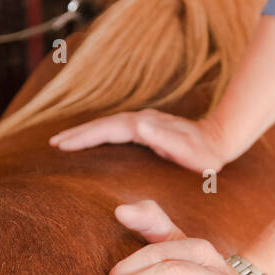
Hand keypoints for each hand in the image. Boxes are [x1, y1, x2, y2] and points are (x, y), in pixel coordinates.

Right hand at [50, 108, 228, 174]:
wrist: (222, 140)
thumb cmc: (205, 153)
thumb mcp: (187, 149)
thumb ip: (164, 138)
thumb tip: (138, 125)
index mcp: (144, 126)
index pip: (106, 130)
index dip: (83, 137)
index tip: (61, 145)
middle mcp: (141, 121)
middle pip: (102, 125)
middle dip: (77, 134)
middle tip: (53, 144)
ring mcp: (144, 124)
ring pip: (107, 127)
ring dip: (85, 133)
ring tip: (65, 142)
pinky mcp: (147, 130)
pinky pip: (115, 132)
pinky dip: (99, 135)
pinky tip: (93, 142)